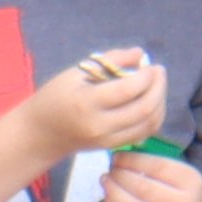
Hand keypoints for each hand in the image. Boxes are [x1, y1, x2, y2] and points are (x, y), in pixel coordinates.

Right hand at [20, 47, 164, 160]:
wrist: (41, 134)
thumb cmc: (54, 97)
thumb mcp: (75, 73)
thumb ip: (110, 61)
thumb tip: (140, 54)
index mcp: (87, 103)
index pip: (128, 90)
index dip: (146, 76)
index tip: (148, 64)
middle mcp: (100, 125)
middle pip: (145, 108)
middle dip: (158, 87)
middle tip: (158, 71)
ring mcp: (108, 140)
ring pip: (150, 123)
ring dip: (160, 102)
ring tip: (157, 84)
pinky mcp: (113, 147)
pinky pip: (144, 133)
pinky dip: (154, 116)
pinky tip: (151, 101)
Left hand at [97, 147, 201, 201]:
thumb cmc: (182, 191)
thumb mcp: (179, 173)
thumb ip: (155, 162)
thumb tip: (121, 153)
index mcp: (191, 182)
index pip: (157, 167)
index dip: (132, 160)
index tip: (116, 156)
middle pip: (144, 189)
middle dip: (120, 177)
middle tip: (109, 169)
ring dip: (114, 193)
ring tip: (106, 181)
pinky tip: (109, 197)